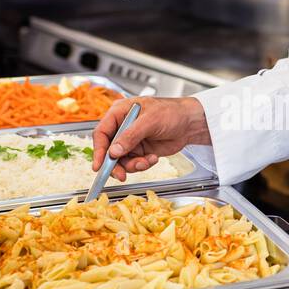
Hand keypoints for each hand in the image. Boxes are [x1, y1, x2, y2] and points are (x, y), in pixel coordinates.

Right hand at [91, 96, 210, 181]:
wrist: (190, 124)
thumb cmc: (171, 113)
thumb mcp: (150, 121)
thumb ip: (130, 136)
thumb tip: (113, 151)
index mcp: (119, 113)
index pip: (101, 133)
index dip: (98, 150)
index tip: (99, 166)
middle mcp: (122, 127)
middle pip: (109, 150)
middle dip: (115, 164)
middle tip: (121, 175)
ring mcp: (130, 140)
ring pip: (121, 160)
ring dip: (132, 165)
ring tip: (146, 161)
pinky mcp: (139, 151)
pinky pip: (134, 163)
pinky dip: (142, 164)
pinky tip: (153, 158)